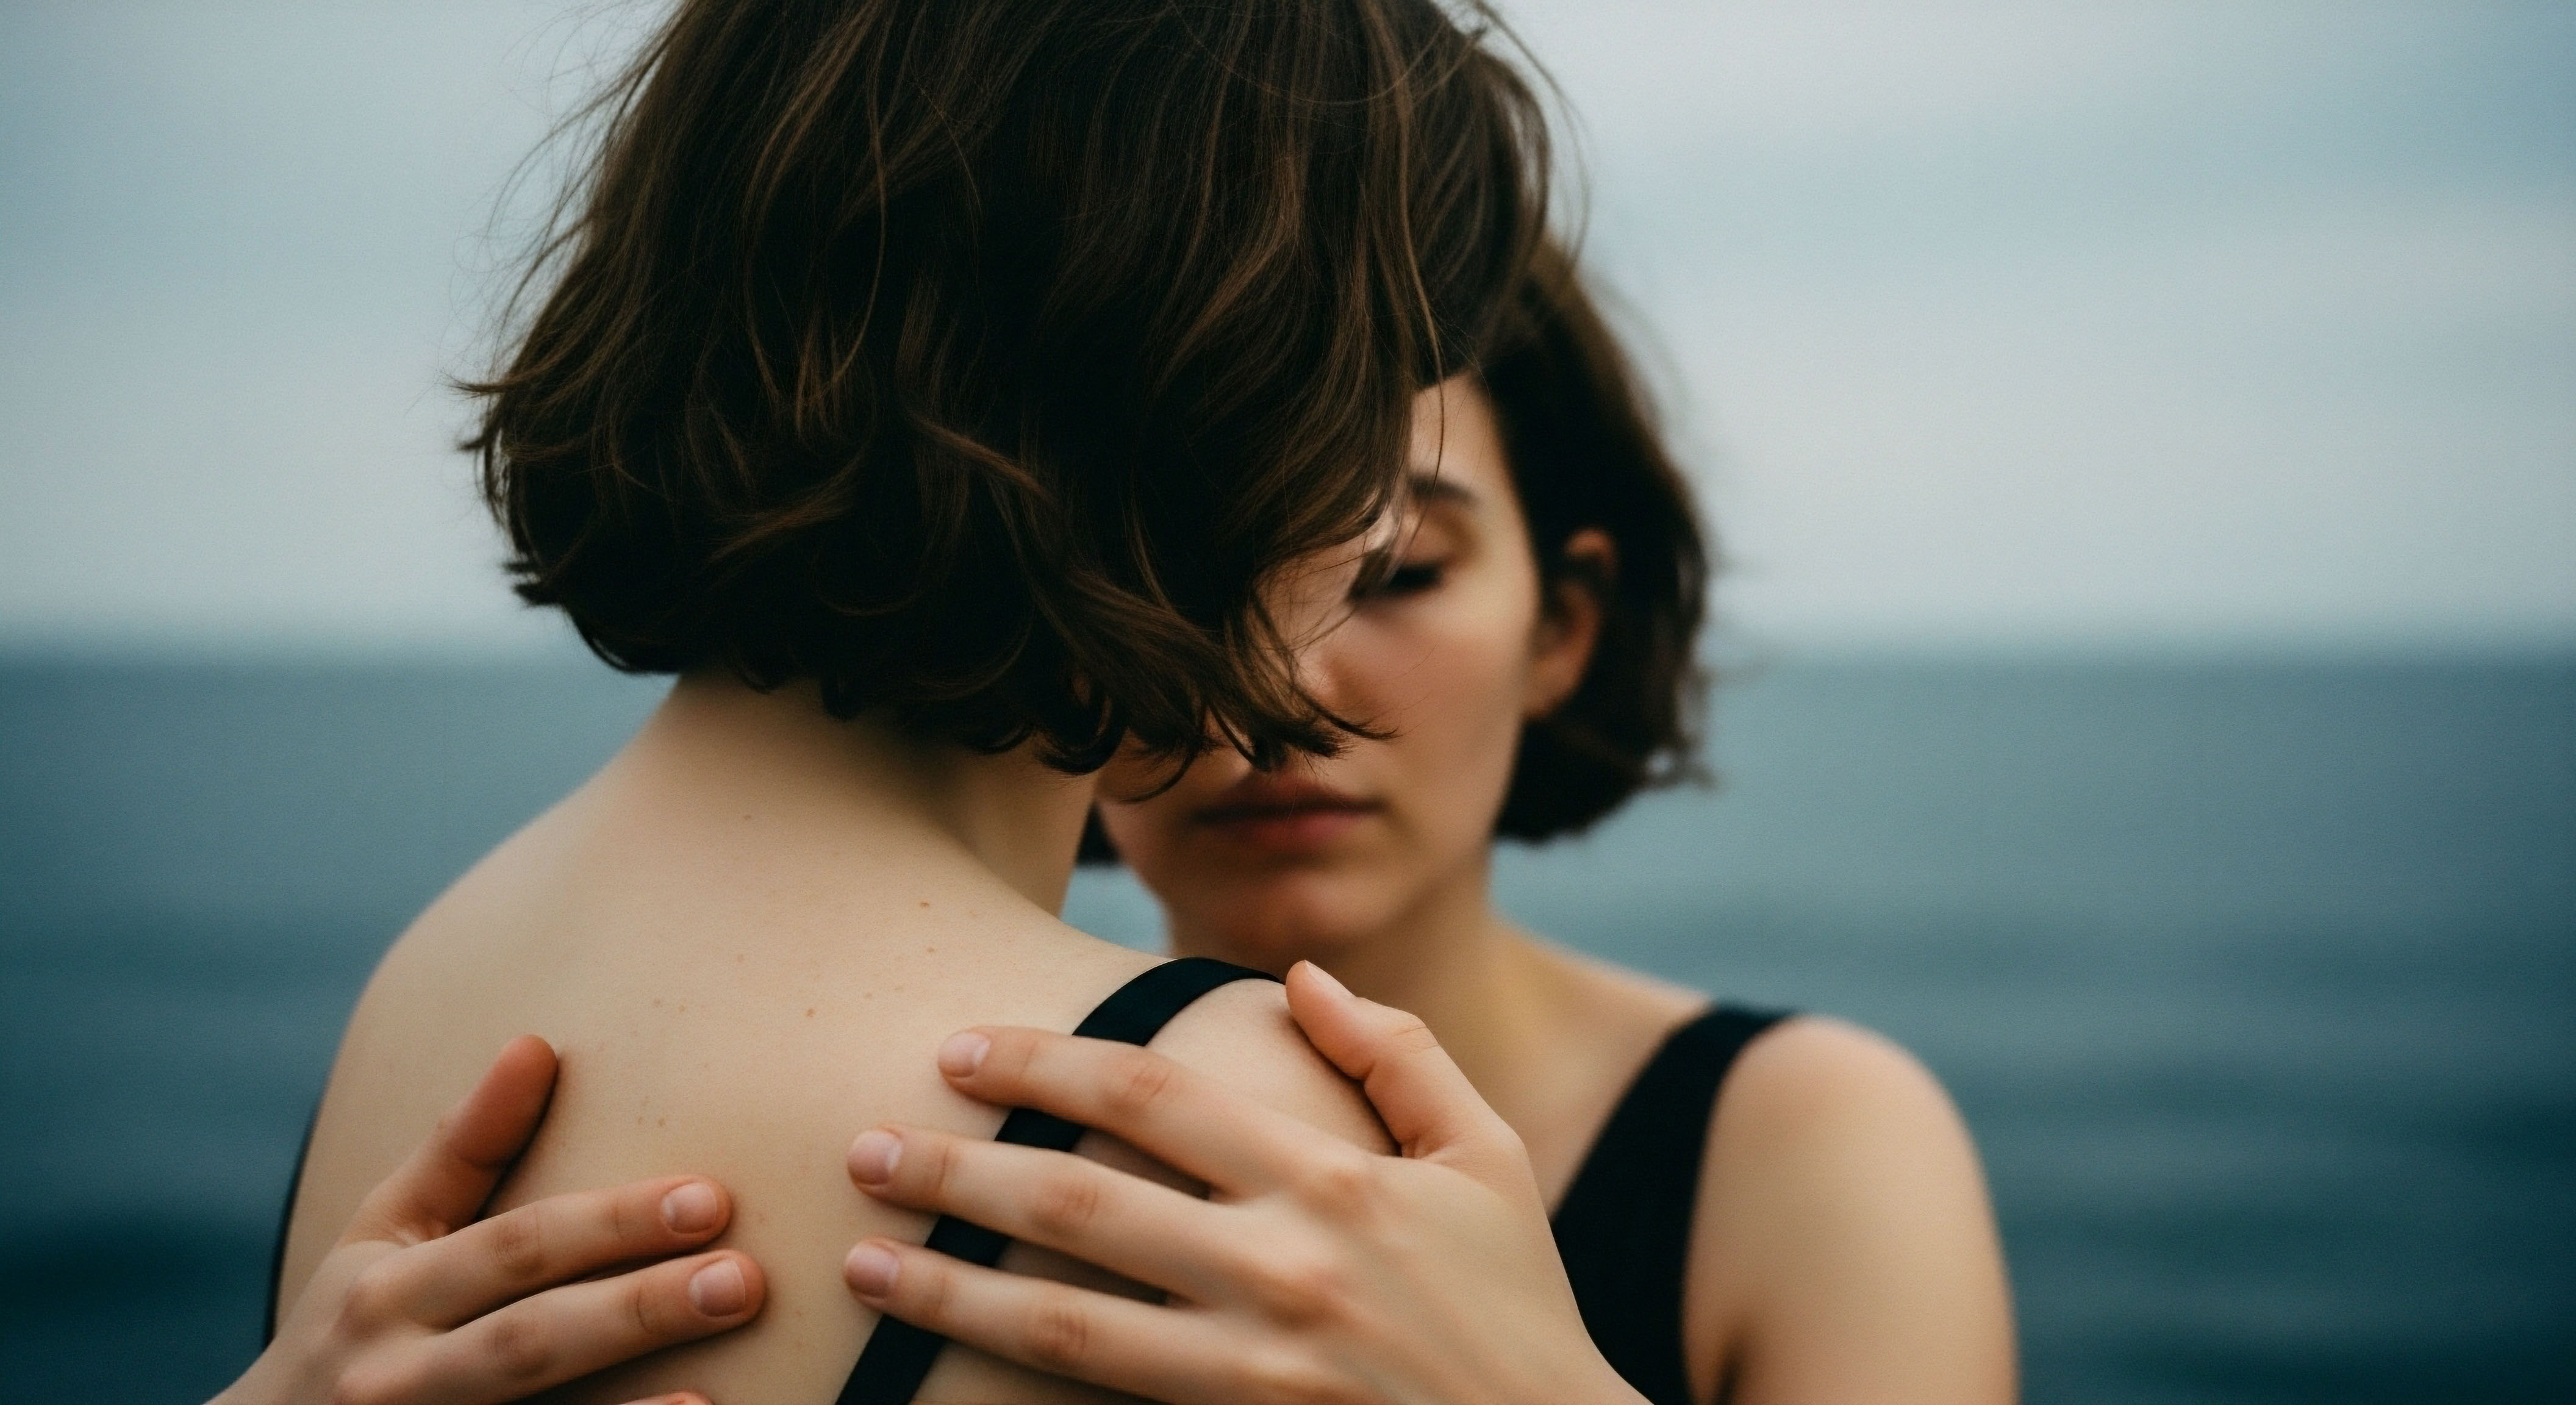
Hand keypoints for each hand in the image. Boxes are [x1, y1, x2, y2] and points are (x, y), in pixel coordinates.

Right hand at [216, 1035, 763, 1404]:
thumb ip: (464, 1149)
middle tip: (742, 1281)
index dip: (612, 1224)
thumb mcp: (383, 1235)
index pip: (516, 1248)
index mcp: (386, 1291)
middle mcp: (393, 1374)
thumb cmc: (348, 1326)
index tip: (710, 1199)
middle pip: (528, 1340)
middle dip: (636, 1311)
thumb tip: (537, 1045)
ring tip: (716, 1389)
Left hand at [839, 962, 1645, 1404]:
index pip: (1153, 1097)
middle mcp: (1283, 1270)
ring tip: (856, 1264)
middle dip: (955, 1170)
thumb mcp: (1488, 1159)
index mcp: (1335, 1179)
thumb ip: (1398, 1056)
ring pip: (1061, 1324)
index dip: (1041, 1063)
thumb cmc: (1518, 1301)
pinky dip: (1009, 1389)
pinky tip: (937, 1375)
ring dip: (945, 1293)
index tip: (956, 1047)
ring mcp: (1256, 1370)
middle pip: (1078, 1203)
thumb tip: (1300, 978)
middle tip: (860, 1146)